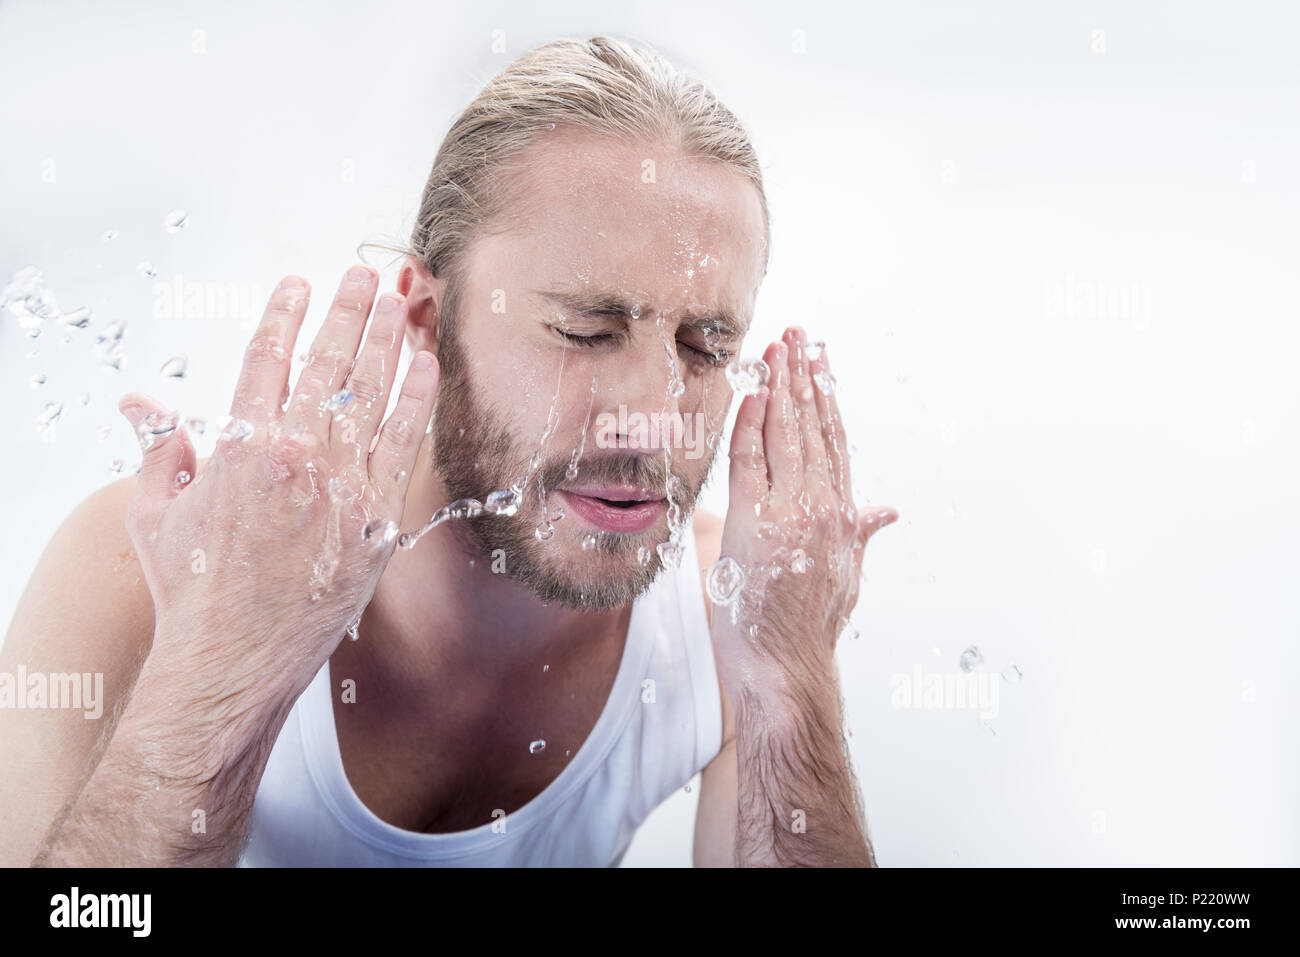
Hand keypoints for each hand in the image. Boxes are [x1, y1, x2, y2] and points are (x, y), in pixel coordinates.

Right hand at [117, 265, 438, 718]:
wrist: (233, 658)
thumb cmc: (190, 590)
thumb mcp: (155, 514)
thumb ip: (158, 449)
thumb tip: (140, 402)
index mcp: (240, 445)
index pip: (266, 359)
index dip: (285, 314)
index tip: (297, 282)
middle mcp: (296, 456)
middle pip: (328, 365)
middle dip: (347, 312)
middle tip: (363, 275)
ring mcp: (342, 486)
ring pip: (371, 396)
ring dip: (386, 342)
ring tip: (400, 300)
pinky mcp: (376, 519)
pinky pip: (403, 447)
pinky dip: (417, 402)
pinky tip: (426, 366)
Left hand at [713, 327, 896, 709]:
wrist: (785, 667)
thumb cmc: (807, 629)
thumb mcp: (846, 576)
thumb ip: (862, 536)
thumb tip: (887, 512)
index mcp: (842, 515)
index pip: (835, 441)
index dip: (826, 397)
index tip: (821, 361)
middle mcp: (822, 507)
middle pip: (813, 427)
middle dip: (804, 375)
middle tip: (798, 333)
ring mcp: (789, 512)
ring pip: (786, 434)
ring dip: (781, 385)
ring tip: (778, 346)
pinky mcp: (754, 523)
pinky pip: (750, 460)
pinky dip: (752, 422)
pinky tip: (754, 391)